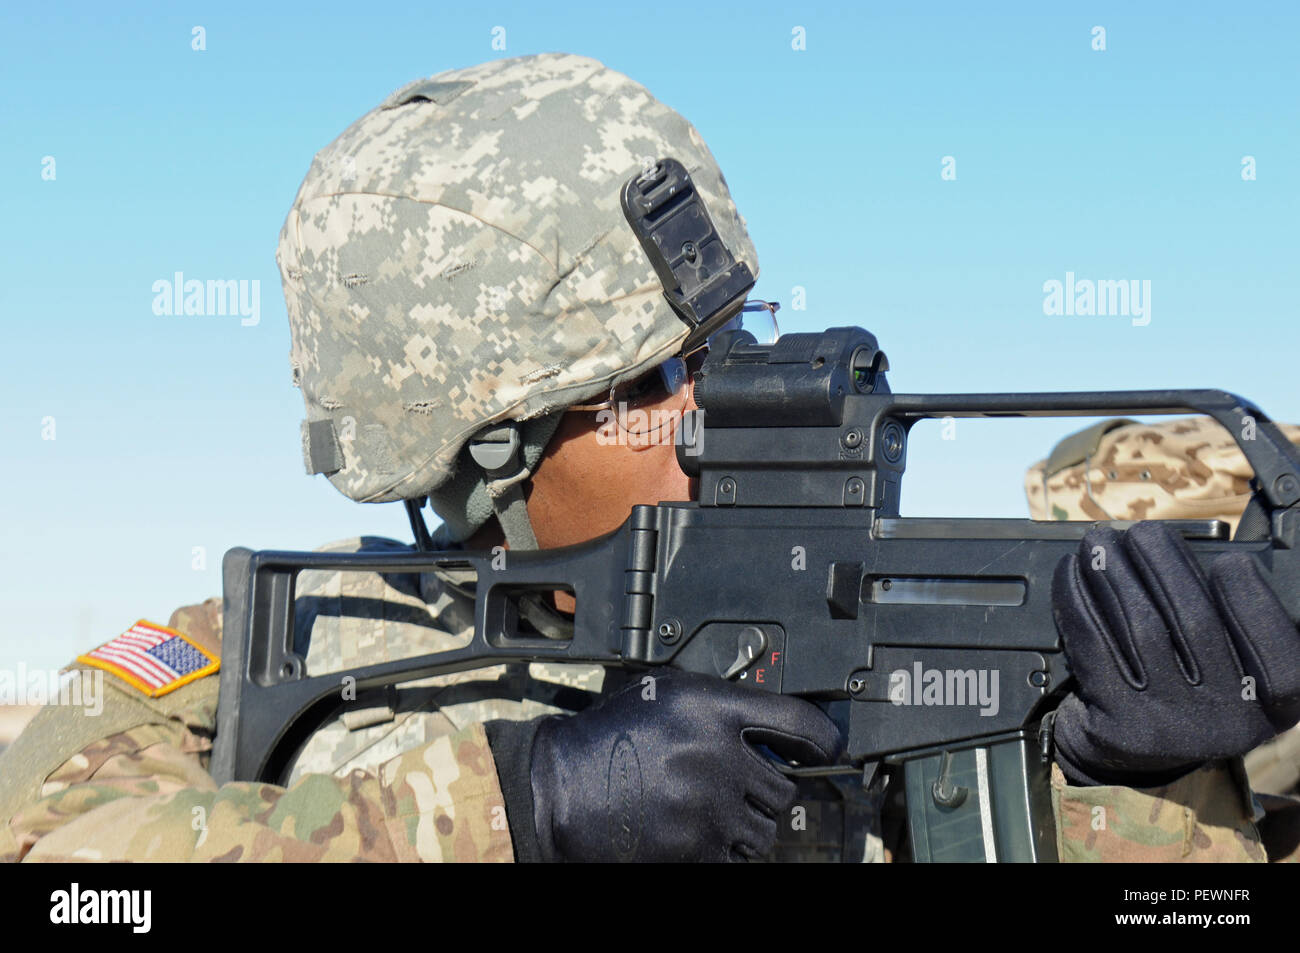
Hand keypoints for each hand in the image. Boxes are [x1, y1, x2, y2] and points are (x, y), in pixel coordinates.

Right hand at [526, 669, 840, 861]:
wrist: (560, 787)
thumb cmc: (610, 737)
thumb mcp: (668, 695)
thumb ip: (721, 706)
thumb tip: (771, 727)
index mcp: (712, 710)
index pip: (799, 724)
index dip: (824, 741)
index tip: (829, 752)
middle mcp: (716, 757)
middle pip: (784, 788)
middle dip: (765, 791)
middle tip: (738, 787)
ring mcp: (708, 808)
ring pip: (765, 831)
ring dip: (746, 826)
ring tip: (711, 812)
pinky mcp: (696, 849)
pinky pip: (736, 858)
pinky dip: (722, 851)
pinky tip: (695, 833)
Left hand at [1050, 521, 1299, 785]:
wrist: (1128, 756)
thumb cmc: (1183, 691)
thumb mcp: (1228, 670)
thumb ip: (1229, 622)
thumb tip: (1195, 556)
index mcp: (1272, 707)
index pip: (1281, 661)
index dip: (1254, 604)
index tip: (1230, 562)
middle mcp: (1230, 722)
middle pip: (1197, 625)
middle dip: (1164, 564)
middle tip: (1142, 532)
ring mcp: (1172, 725)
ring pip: (1141, 627)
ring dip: (1114, 573)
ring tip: (1100, 542)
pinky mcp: (1118, 722)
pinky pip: (1094, 644)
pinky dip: (1078, 600)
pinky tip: (1072, 572)